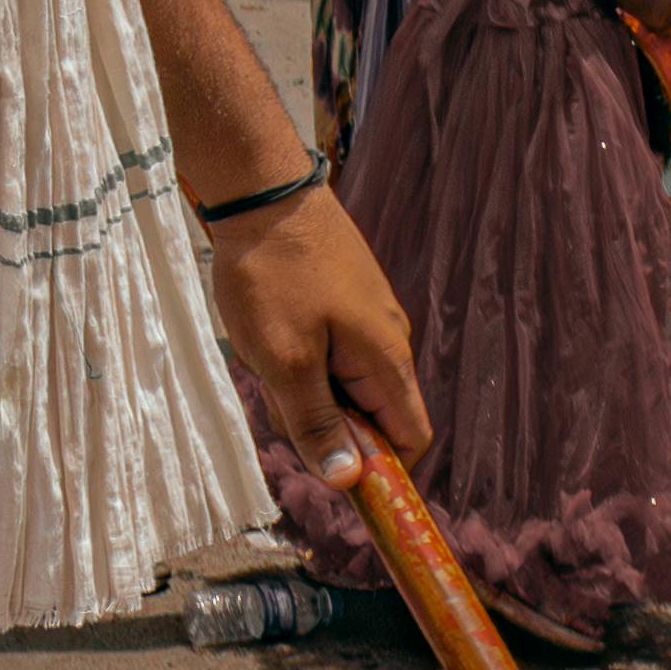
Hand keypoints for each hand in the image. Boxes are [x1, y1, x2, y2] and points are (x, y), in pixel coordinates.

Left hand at [208, 183, 431, 490]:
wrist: (259, 187)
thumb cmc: (273, 274)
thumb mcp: (286, 361)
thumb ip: (317, 424)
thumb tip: (349, 482)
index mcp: (387, 358)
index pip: (411, 437)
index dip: (383, 471)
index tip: (337, 479)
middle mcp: (387, 338)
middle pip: (371, 414)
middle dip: (324, 421)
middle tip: (278, 393)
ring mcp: (364, 314)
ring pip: (341, 381)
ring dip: (302, 385)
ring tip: (266, 349)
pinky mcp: (340, 295)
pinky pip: (326, 349)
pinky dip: (296, 354)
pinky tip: (264, 328)